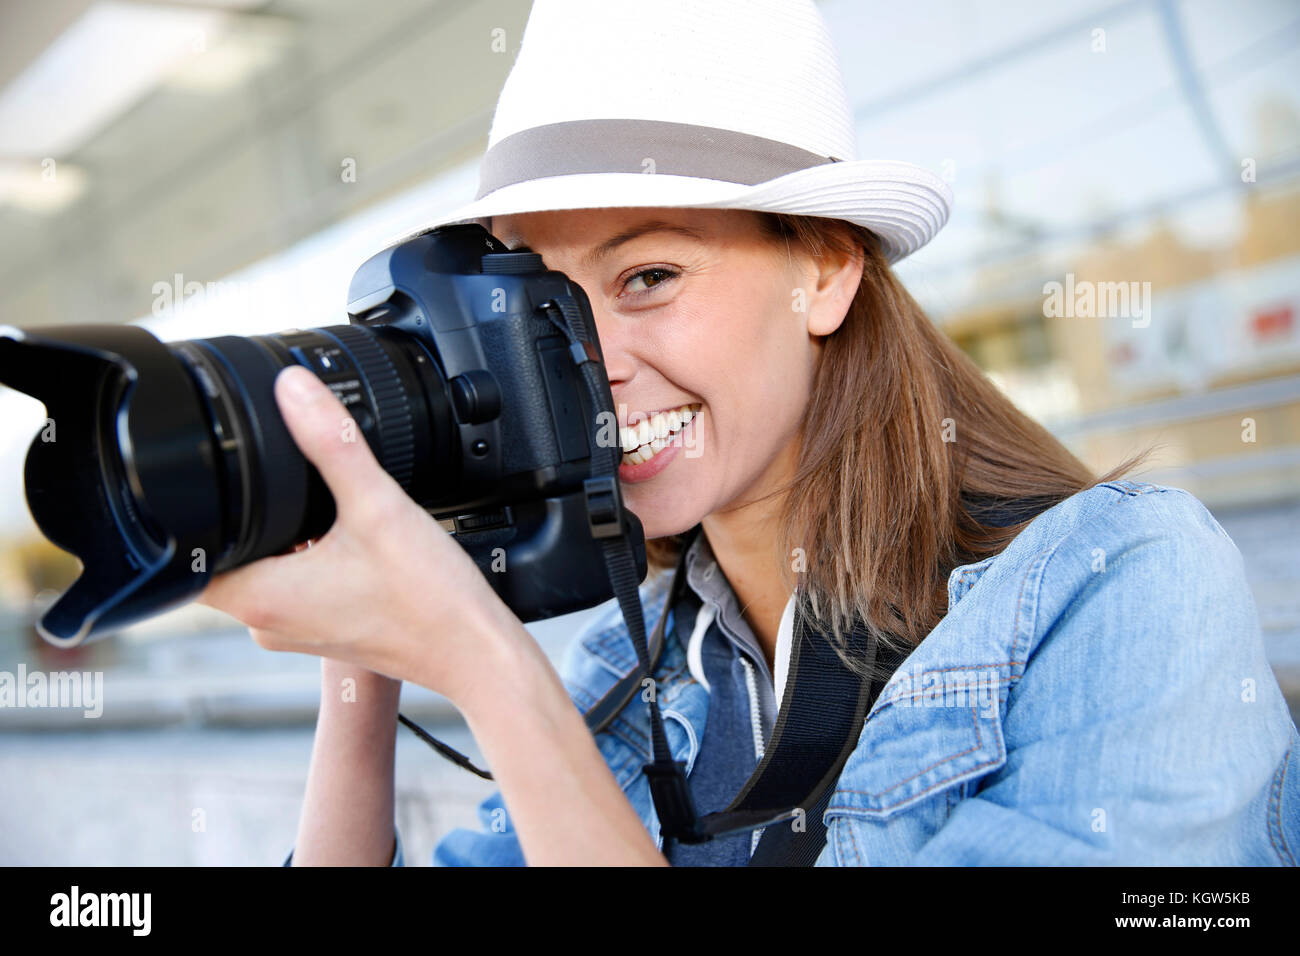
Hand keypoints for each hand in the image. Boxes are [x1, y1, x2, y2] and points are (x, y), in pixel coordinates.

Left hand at [197, 365, 524, 704]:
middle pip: (227, 550)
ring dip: (283, 534)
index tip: (222, 473)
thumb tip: (295, 390)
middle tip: (286, 479)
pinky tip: (352, 539)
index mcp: (260, 598)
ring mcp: (295, 629)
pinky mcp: (324, 628)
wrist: (475, 652)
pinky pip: (295, 582)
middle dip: (248, 511)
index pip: (187, 550)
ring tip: (328, 511)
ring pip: (264, 565)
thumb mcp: (378, 506)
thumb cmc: (429, 601)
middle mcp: (267, 621)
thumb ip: (332, 442)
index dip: (194, 506)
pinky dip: (310, 555)